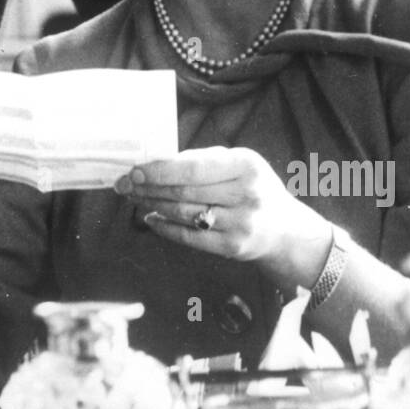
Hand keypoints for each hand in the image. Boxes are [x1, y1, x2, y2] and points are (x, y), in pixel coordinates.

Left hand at [115, 146, 328, 274]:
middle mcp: (245, 195)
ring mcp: (240, 224)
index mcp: (246, 166)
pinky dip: (164, 227)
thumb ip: (203, 160)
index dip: (160, 170)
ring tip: (134, 197)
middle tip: (124, 184)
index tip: (135, 170)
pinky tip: (150, 218)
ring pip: (183, 214)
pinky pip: (189, 237)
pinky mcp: (232, 247)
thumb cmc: (253, 187)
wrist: (284, 230)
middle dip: (147, 187)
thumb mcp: (240, 164)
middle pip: (184, 192)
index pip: (194, 168)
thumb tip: (156, 162)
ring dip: (151, 205)